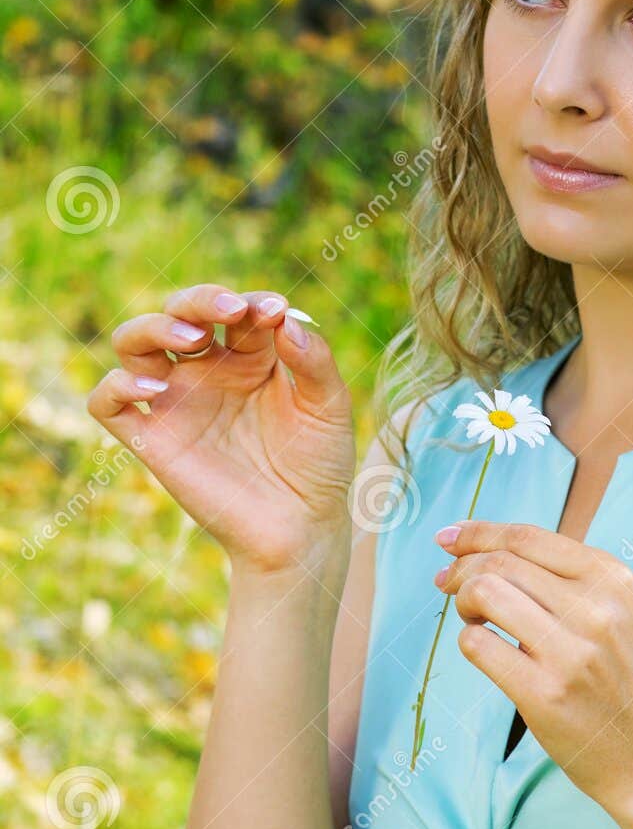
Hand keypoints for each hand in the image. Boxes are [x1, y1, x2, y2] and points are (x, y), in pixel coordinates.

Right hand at [87, 282, 354, 574]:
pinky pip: (107, 403)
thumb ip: (313, 359)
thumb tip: (282, 318)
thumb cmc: (319, 465)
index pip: (235, 308)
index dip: (251, 301)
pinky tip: (155, 387)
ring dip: (154, 326)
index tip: (275, 311)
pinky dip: (116, 385)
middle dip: (200, 299)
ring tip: (194, 340)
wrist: (302, 529)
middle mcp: (207, 373)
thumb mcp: (329, 406)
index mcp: (250, 356)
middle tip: (231, 310)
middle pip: (179, 312)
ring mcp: (176, 403)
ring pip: (133, 343)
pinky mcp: (152, 441)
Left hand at [433, 520, 632, 816]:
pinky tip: (483, 649)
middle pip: (501, 562)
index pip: (528, 537)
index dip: (479, 532)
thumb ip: (575, 581)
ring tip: (472, 618)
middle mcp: (596, 608)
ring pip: (485, 593)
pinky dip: (468, 640)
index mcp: (614, 580)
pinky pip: (479, 645)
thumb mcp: (625, 616)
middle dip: (461, 567)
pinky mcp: (544, 695)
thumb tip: (495, 551)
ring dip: (463, 601)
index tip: (449, 537)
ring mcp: (570, 652)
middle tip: (446, 582)